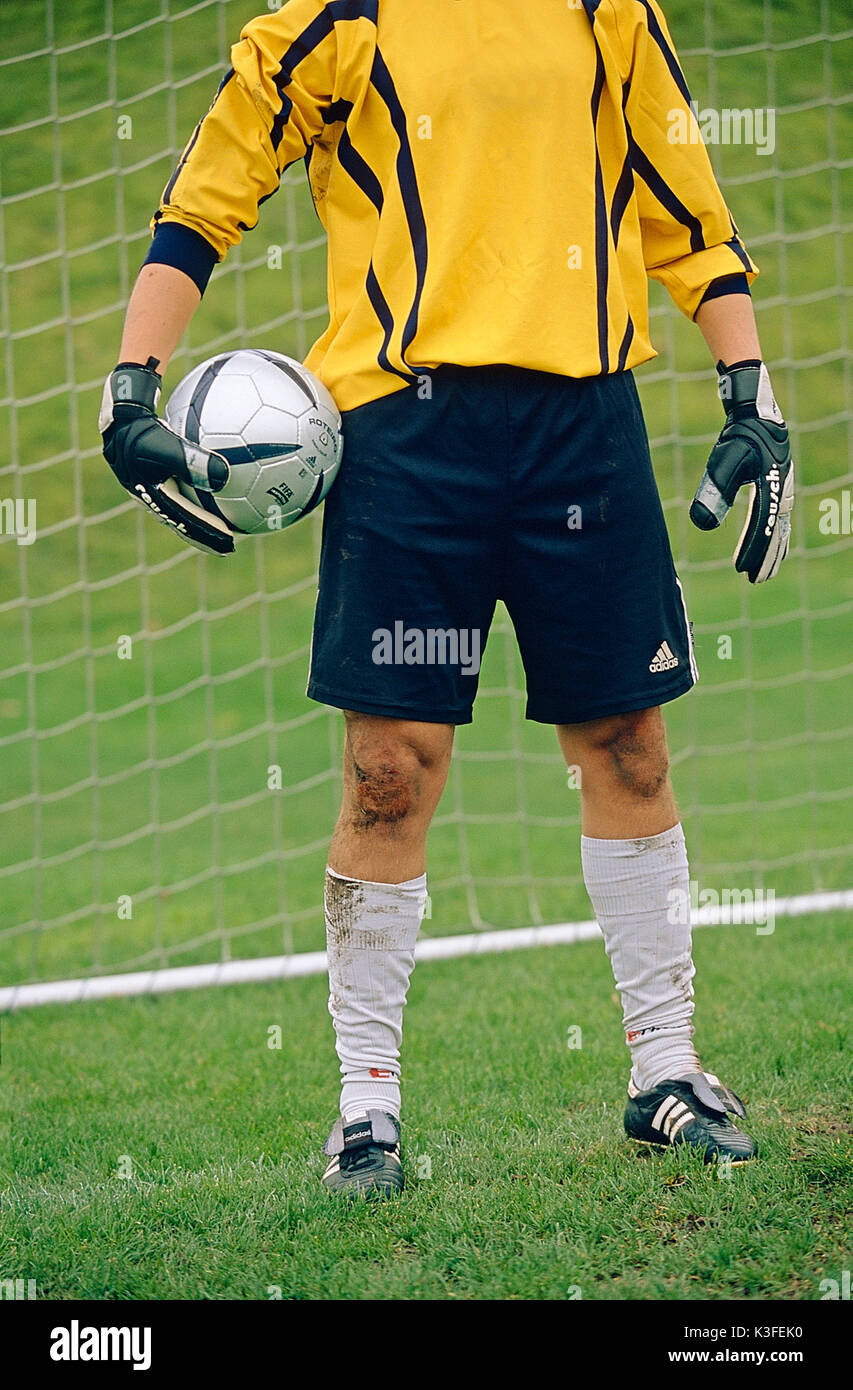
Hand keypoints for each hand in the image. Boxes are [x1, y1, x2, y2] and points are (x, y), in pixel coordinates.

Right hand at [100, 357, 234, 555]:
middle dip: (207, 535)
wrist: (119, 415)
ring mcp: (151, 486)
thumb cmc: (143, 430)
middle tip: (230, 545)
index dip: (209, 536)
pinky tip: (216, 483)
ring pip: (181, 508)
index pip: (187, 524)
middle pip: (184, 523)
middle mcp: (152, 498)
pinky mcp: (154, 472)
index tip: (231, 545)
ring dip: (202, 518)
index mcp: (156, 500)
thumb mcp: (169, 446)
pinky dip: (198, 492)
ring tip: (225, 521)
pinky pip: (181, 487)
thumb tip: (225, 478)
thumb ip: (195, 462)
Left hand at [690, 360, 793, 583]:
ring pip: (782, 529)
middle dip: (765, 558)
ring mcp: (785, 491)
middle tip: (755, 581)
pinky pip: (781, 520)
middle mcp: (782, 492)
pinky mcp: (781, 489)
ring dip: (773, 552)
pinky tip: (773, 548)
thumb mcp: (722, 461)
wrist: (757, 416)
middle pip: (776, 533)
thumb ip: (714, 490)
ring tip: (766, 573)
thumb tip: (701, 523)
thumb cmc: (738, 437)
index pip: (762, 527)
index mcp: (770, 487)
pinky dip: (778, 537)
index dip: (752, 550)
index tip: (742, 570)